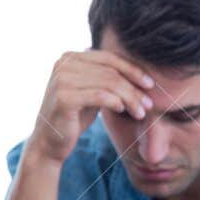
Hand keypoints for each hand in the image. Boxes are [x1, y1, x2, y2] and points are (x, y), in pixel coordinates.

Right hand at [26, 51, 154, 166]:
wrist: (49, 142)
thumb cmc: (73, 117)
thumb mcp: (91, 91)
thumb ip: (105, 76)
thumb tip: (139, 68)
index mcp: (69, 58)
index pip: (109, 58)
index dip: (132, 70)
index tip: (150, 85)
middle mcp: (63, 64)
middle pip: (111, 71)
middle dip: (134, 88)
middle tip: (149, 104)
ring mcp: (61, 80)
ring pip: (109, 83)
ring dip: (130, 98)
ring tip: (141, 112)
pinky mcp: (64, 98)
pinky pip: (100, 96)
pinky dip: (116, 103)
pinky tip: (123, 111)